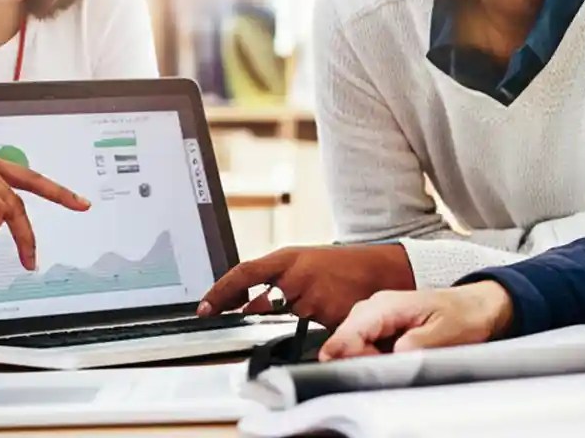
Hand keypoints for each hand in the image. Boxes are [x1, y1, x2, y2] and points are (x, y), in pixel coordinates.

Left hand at [197, 244, 416, 328]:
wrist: (380, 269)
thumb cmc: (340, 267)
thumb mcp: (305, 263)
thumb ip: (277, 279)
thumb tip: (248, 301)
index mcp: (288, 257)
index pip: (243, 273)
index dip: (219, 292)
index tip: (204, 308)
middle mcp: (296, 274)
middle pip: (262, 301)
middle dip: (258, 309)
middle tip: (252, 313)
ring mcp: (312, 294)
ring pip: (289, 315)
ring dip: (300, 312)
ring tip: (322, 296)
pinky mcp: (326, 314)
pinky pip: (310, 326)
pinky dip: (317, 320)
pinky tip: (333, 305)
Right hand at [319, 281, 513, 361]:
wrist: (476, 306)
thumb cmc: (463, 314)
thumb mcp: (444, 332)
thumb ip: (416, 344)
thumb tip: (392, 355)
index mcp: (387, 305)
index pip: (347, 334)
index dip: (350, 358)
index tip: (368, 371)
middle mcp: (374, 307)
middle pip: (343, 343)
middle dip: (359, 361)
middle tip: (388, 368)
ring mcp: (375, 316)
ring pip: (350, 346)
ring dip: (366, 360)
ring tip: (395, 360)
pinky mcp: (379, 326)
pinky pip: (362, 346)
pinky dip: (372, 357)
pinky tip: (393, 358)